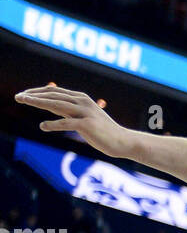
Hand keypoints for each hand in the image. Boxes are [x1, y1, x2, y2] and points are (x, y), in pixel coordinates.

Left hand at [14, 86, 132, 158]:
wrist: (122, 141)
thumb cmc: (102, 131)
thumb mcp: (83, 117)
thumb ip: (68, 110)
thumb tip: (49, 104)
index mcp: (81, 98)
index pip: (55, 91)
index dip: (38, 91)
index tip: (24, 94)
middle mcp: (82, 102)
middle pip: (53, 96)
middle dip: (34, 95)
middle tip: (18, 96)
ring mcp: (85, 113)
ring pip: (57, 105)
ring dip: (38, 103)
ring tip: (24, 102)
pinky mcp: (87, 125)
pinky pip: (67, 123)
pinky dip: (54, 124)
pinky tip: (43, 126)